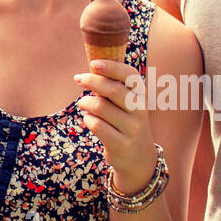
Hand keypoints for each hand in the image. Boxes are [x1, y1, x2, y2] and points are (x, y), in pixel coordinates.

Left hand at [75, 60, 157, 192]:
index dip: (111, 67)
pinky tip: (88, 119)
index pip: (130, 75)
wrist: (139, 157)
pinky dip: (87, 119)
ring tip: (82, 104)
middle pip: (113, 90)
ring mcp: (132, 128)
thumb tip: (91, 67)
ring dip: (85, 102)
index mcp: (142, 95)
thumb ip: (114, 87)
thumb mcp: (127, 103)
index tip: (93, 63)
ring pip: (101, 107)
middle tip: (78, 78)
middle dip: (92, 81)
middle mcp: (140, 110)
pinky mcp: (121, 144)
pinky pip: (97, 125)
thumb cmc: (125, 121)